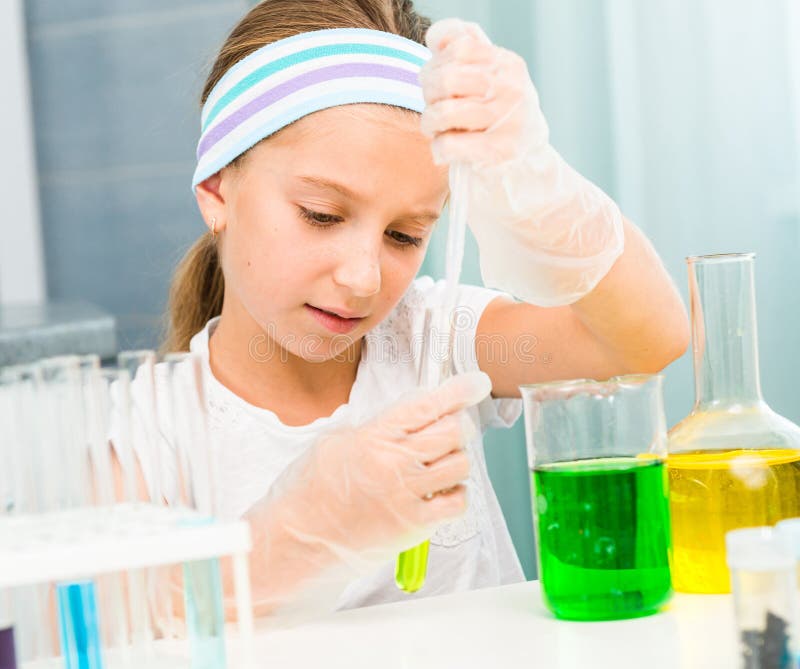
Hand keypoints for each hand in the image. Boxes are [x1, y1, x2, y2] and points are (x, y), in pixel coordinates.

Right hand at [243, 371, 491, 618]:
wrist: (298, 540)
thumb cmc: (311, 489)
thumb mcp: (337, 442)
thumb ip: (377, 429)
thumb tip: (413, 418)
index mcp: (374, 437)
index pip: (426, 406)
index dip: (458, 391)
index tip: (477, 383)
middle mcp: (394, 464)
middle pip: (453, 432)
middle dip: (460, 425)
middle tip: (454, 428)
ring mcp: (406, 496)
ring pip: (461, 464)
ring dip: (458, 458)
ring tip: (440, 462)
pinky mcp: (414, 526)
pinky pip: (457, 502)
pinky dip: (456, 493)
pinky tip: (440, 491)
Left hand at [418, 18, 624, 306]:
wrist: (527, 183)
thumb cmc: (496, 133)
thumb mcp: (488, 87)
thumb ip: (465, 56)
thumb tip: (437, 37)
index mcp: (508, 65)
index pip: (456, 45)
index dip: (436, 65)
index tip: (442, 88)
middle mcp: (512, 87)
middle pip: (443, 76)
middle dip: (428, 98)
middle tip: (437, 115)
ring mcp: (509, 121)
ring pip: (441, 112)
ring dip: (431, 127)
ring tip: (441, 135)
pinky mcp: (499, 154)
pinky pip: (447, 145)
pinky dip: (439, 152)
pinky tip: (447, 156)